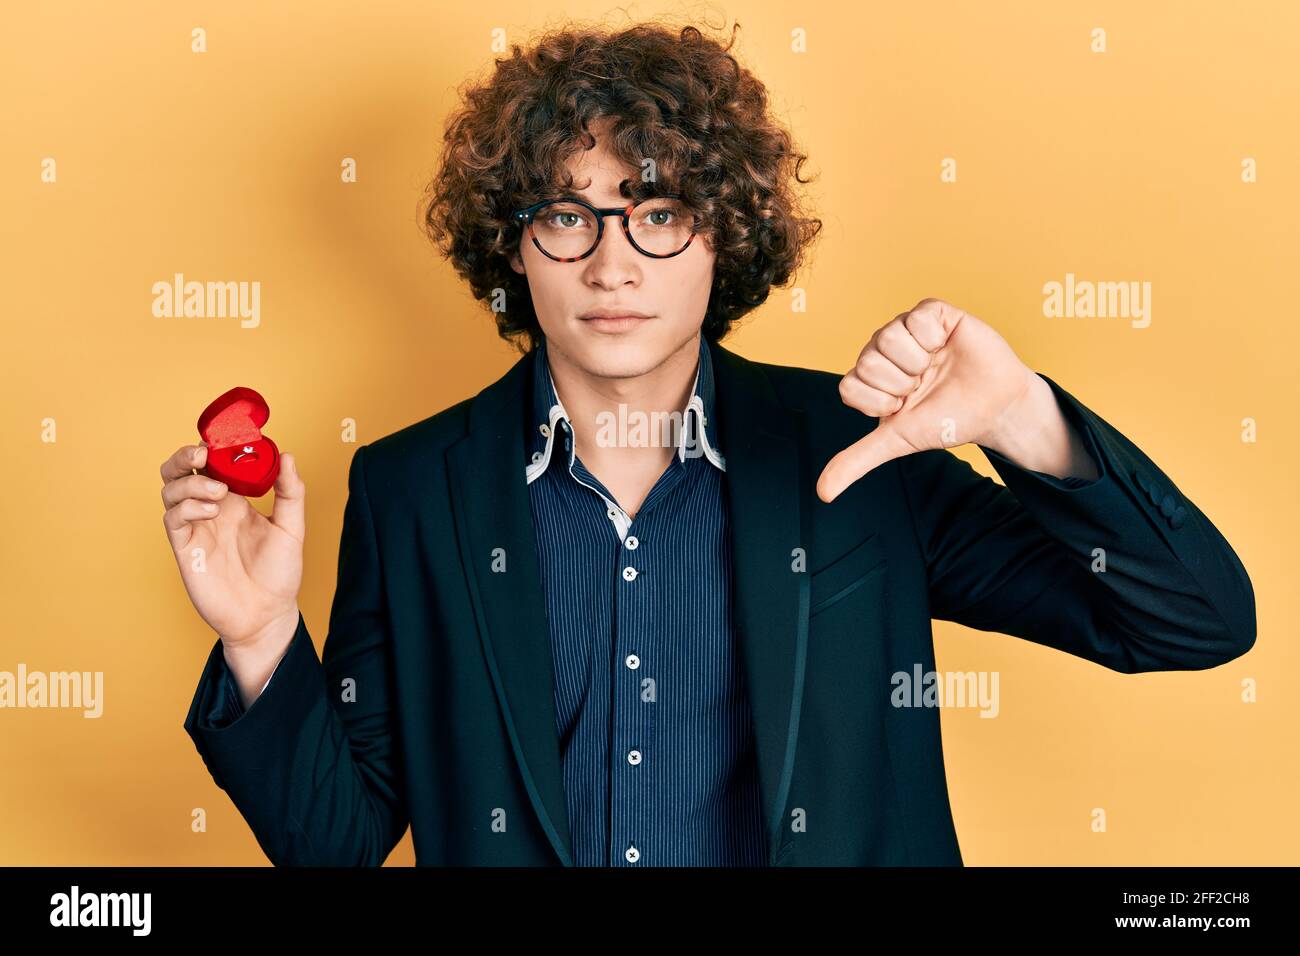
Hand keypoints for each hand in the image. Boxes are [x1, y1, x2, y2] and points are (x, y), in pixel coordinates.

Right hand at [160, 440, 305, 650]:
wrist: (267, 615)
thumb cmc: (280, 573)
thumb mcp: (292, 528)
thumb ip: (290, 492)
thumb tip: (287, 455)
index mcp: (236, 500)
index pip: (212, 463)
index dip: (211, 446)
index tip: (224, 438)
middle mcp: (211, 509)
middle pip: (179, 470)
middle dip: (184, 455)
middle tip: (202, 454)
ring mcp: (196, 528)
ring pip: (170, 489)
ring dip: (189, 482)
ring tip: (218, 492)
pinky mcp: (186, 548)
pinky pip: (173, 518)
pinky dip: (187, 506)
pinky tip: (210, 511)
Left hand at [816, 298, 1037, 502]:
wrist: (996, 409)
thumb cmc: (947, 421)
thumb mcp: (897, 441)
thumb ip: (858, 460)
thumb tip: (823, 494)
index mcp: (868, 378)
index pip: (849, 387)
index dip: (881, 403)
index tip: (903, 406)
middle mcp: (880, 350)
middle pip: (868, 362)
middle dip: (902, 384)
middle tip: (923, 386)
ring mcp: (905, 329)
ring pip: (888, 338)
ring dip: (919, 362)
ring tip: (935, 367)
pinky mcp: (931, 312)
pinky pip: (917, 318)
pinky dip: (936, 338)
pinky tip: (947, 346)